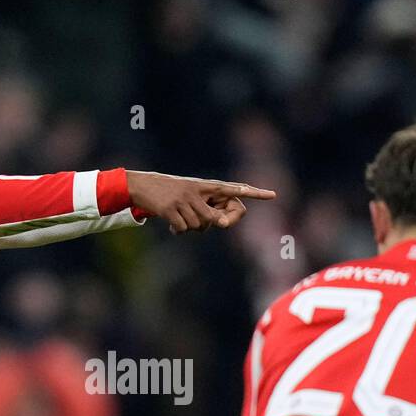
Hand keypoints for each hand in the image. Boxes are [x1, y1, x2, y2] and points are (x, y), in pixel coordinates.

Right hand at [126, 170, 275, 233]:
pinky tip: (170, 221)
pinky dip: (177, 230)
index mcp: (206, 185)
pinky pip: (183, 229)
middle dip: (209, 225)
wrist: (142, 186)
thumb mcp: (191, 197)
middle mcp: (198, 190)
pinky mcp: (171, 208)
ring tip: (179, 217)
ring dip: (189, 228)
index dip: (254, 193)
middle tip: (198, 218)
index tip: (273, 195)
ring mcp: (184, 199)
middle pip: (215, 219)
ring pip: (198, 227)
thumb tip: (223, 224)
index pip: (233, 190)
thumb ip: (209, 210)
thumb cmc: (172, 193)